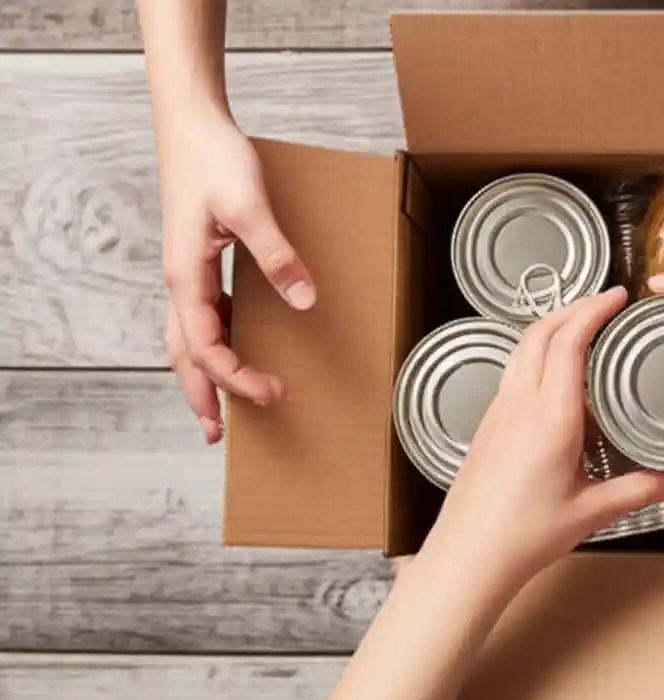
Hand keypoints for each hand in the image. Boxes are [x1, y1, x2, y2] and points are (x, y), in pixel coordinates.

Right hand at [157, 110, 315, 442]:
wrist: (192, 124)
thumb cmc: (215, 159)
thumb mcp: (249, 206)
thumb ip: (277, 255)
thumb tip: (306, 301)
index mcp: (186, 276)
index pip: (205, 348)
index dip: (236, 378)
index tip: (273, 393)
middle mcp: (180, 281)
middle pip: (184, 354)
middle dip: (202, 395)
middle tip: (220, 435)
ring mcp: (188, 272)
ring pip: (187, 338)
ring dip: (203, 375)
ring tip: (220, 409)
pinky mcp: (200, 261)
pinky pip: (202, 315)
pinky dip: (214, 342)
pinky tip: (235, 347)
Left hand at [426, 287, 663, 584]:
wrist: (468, 556)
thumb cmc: (525, 536)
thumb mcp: (593, 511)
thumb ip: (641, 489)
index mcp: (550, 417)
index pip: (570, 342)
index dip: (594, 310)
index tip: (618, 297)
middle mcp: (520, 404)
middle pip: (541, 332)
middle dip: (574, 308)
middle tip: (605, 303)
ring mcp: (498, 411)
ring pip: (522, 348)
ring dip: (552, 326)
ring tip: (582, 326)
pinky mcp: (488, 424)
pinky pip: (513, 371)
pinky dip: (536, 352)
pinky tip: (555, 371)